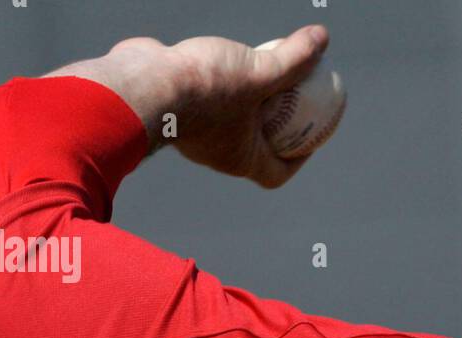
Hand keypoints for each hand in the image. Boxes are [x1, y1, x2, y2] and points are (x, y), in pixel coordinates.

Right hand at [169, 27, 329, 186]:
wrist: (139, 82)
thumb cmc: (202, 89)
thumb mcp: (259, 72)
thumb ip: (293, 59)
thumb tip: (322, 39)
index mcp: (241, 158)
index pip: (276, 173)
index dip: (298, 159)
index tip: (310, 137)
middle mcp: (217, 152)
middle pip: (254, 146)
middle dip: (276, 127)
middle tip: (293, 98)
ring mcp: (194, 132)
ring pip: (229, 120)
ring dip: (247, 103)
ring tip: (262, 72)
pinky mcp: (176, 107)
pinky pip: (206, 99)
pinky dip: (221, 84)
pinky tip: (228, 57)